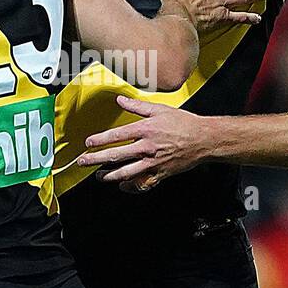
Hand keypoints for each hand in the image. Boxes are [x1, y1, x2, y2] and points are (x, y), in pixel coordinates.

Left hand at [76, 96, 207, 190]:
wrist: (204, 140)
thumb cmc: (184, 123)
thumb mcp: (160, 109)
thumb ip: (138, 106)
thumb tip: (120, 100)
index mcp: (146, 130)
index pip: (117, 135)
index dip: (100, 140)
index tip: (88, 143)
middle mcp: (147, 148)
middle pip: (117, 155)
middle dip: (96, 159)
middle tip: (83, 162)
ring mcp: (153, 163)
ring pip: (127, 173)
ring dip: (110, 175)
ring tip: (99, 176)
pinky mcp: (160, 174)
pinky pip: (143, 184)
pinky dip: (131, 187)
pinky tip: (122, 186)